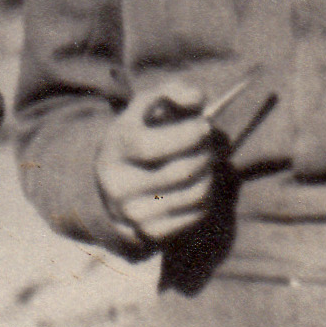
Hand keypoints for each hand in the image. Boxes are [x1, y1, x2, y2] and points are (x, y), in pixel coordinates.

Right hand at [95, 74, 217, 245]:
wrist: (117, 183)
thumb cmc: (141, 135)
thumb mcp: (147, 107)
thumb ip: (172, 92)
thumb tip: (197, 99)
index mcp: (113, 150)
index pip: (148, 146)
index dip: (183, 136)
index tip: (204, 126)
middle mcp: (117, 185)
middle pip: (179, 172)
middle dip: (206, 154)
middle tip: (212, 145)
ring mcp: (132, 213)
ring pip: (193, 194)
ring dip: (210, 175)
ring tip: (206, 163)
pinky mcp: (150, 234)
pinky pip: (195, 214)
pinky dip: (205, 198)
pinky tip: (197, 185)